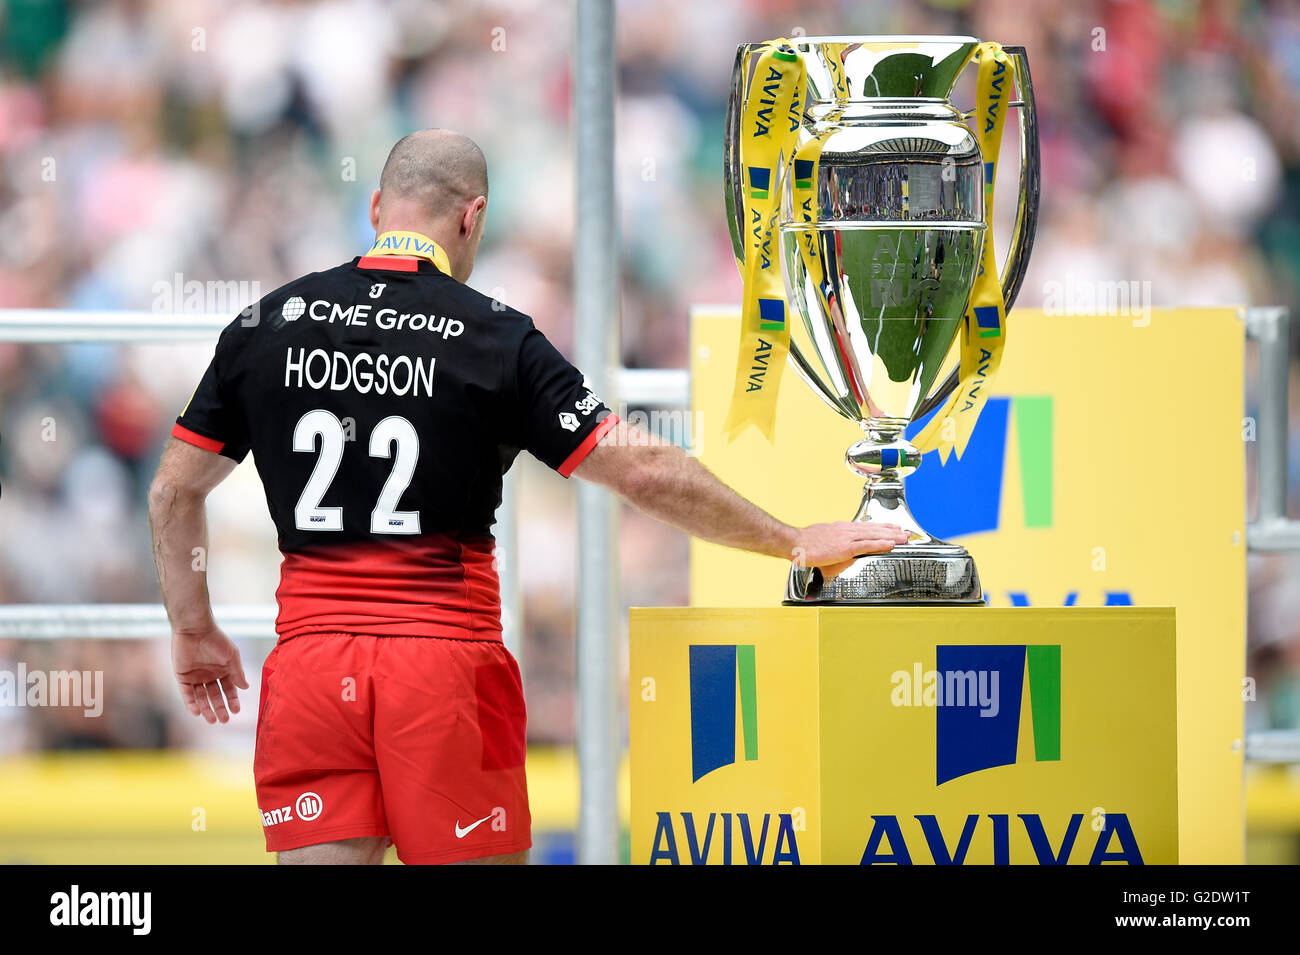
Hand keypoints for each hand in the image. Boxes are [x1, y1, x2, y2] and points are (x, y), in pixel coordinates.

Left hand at [172, 626, 248, 723]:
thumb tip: (246, 687)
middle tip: (225, 720)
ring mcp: (195, 677)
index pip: (228, 689)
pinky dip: (191, 703)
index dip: (232, 700)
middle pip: (215, 696)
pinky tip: (197, 712)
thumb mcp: (231, 657)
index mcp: (222, 670)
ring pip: (201, 697)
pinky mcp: (182, 677)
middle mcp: (209, 675)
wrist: (195, 630)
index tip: (236, 710)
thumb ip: (237, 673)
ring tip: (212, 720)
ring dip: (206, 709)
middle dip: (220, 708)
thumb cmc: (216, 640)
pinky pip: (186, 693)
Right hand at [791, 521, 909, 580]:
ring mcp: (846, 538)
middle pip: (873, 529)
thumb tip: (839, 550)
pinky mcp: (844, 548)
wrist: (794, 542)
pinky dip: (880, 544)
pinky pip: (866, 545)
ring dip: (891, 536)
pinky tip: (890, 544)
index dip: (881, 527)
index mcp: (841, 529)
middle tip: (905, 532)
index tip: (892, 528)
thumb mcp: (822, 539)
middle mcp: (846, 531)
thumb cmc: (803, 544)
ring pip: (873, 535)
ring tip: (903, 537)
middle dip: (891, 530)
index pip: (865, 527)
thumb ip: (834, 544)